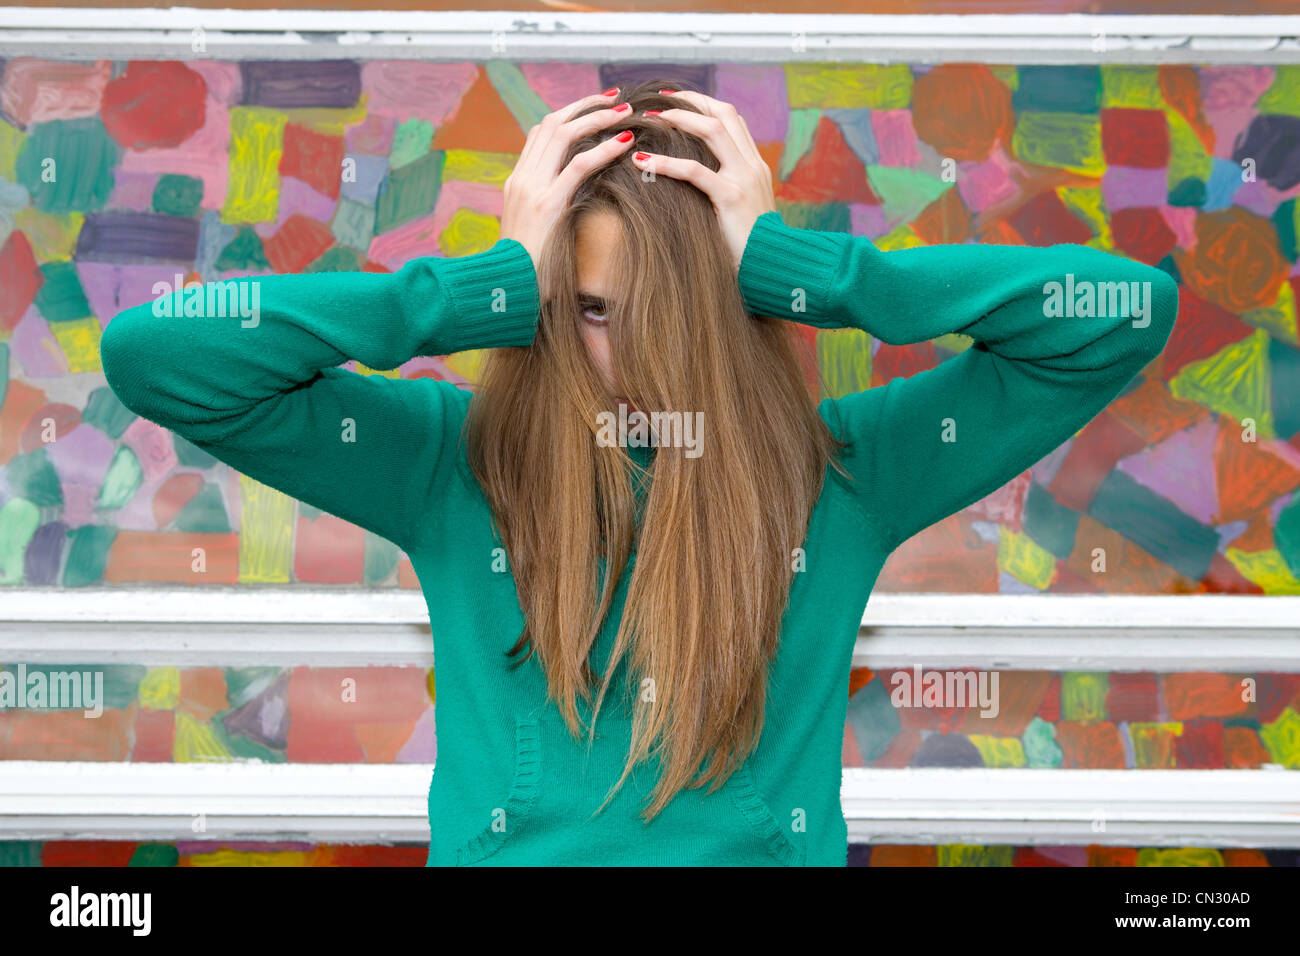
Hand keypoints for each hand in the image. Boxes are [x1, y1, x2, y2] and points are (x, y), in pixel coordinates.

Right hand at [501, 90, 636, 271]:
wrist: (508, 289)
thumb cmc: (526, 268)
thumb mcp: (535, 230)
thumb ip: (549, 207)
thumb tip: (574, 200)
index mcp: (518, 180)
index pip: (541, 132)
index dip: (571, 114)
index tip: (597, 107)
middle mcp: (522, 177)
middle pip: (553, 123)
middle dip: (586, 105)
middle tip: (617, 99)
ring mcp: (532, 188)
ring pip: (564, 135)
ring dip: (598, 118)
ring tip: (626, 113)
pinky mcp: (547, 205)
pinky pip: (578, 166)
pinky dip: (603, 150)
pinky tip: (625, 142)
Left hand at [628, 90, 775, 272]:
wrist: (771, 269)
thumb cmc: (751, 249)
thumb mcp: (742, 212)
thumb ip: (726, 191)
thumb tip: (694, 185)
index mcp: (755, 166)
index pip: (732, 120)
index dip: (703, 104)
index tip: (675, 101)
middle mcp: (752, 165)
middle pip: (723, 114)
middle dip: (690, 101)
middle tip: (659, 100)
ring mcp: (744, 178)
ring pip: (712, 131)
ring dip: (679, 119)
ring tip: (650, 120)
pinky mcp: (731, 197)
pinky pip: (695, 171)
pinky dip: (667, 162)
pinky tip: (643, 161)